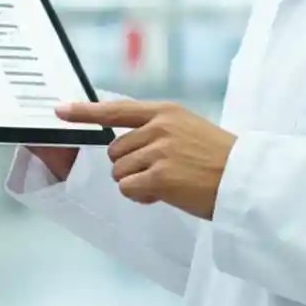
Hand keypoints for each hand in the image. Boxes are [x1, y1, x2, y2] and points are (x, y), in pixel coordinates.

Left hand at [57, 101, 236, 219]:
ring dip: (136, 183)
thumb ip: (157, 130)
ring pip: (119, 172)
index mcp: (166, 112)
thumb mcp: (188, 129)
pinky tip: (164, 195)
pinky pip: (128, 189)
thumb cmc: (219, 159)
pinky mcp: (160, 177)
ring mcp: (159, 151)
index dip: (85, 111)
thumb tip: (124, 145)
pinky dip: (141, 197)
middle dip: (129, 166)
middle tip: (160, 174)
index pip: (117, 109)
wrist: (245, 181)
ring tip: (168, 183)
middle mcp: (159, 127)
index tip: (60, 110)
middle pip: (115, 150)